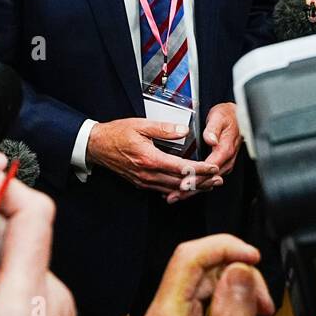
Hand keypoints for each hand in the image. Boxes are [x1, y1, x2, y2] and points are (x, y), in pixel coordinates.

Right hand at [88, 117, 219, 193]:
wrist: (97, 146)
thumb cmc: (117, 133)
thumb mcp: (141, 124)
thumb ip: (163, 128)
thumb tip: (183, 130)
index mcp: (150, 158)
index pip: (181, 168)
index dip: (200, 170)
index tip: (213, 168)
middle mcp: (148, 173)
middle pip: (180, 183)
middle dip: (202, 182)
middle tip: (218, 180)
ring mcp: (144, 180)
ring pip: (173, 190)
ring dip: (192, 188)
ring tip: (208, 185)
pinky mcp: (141, 183)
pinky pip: (163, 190)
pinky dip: (178, 190)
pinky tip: (186, 187)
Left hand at [141, 234, 274, 315]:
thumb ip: (234, 315)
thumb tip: (240, 271)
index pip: (189, 256)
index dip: (224, 246)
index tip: (253, 256)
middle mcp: (165, 312)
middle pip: (203, 265)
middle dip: (239, 272)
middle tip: (262, 300)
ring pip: (210, 279)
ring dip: (241, 286)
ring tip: (259, 312)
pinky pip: (211, 296)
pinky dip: (235, 300)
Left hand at [167, 103, 241, 203]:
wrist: (237, 117)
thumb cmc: (227, 116)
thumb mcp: (219, 117)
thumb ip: (213, 128)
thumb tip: (211, 139)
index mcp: (225, 150)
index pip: (209, 168)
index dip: (196, 177)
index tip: (184, 183)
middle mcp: (226, 160)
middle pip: (207, 180)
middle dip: (191, 189)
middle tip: (174, 195)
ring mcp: (223, 165)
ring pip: (207, 182)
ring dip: (191, 191)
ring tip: (175, 196)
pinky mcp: (219, 165)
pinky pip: (207, 179)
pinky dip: (195, 186)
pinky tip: (183, 189)